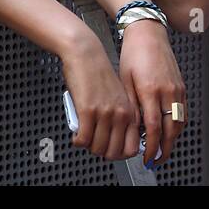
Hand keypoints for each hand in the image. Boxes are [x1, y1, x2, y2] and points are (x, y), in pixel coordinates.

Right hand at [60, 31, 138, 159]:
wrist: (85, 54)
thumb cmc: (97, 73)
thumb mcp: (117, 95)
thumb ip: (119, 115)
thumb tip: (114, 138)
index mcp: (129, 111)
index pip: (132, 147)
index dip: (120, 154)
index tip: (111, 151)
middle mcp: (120, 114)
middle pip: (113, 152)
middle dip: (102, 152)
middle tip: (94, 145)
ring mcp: (105, 113)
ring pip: (97, 148)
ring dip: (88, 147)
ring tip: (84, 138)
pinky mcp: (88, 111)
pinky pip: (83, 139)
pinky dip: (78, 141)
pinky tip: (76, 135)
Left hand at [117, 19, 185, 166]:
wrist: (148, 33)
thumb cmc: (134, 53)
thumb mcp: (125, 80)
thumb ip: (131, 106)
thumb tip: (133, 128)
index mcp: (150, 90)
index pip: (153, 127)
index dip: (151, 146)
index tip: (146, 157)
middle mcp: (167, 91)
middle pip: (171, 129)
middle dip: (164, 149)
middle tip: (156, 160)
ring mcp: (177, 89)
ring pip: (180, 122)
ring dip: (172, 139)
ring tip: (162, 148)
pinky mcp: (182, 86)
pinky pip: (183, 112)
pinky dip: (177, 125)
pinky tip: (169, 129)